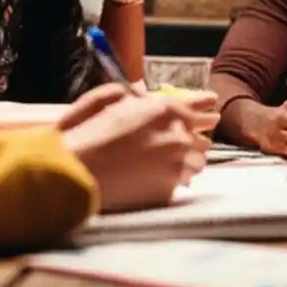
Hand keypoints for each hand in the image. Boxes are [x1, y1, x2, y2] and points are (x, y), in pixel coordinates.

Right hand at [59, 84, 211, 211]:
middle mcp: (178, 136)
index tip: (211, 106)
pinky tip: (158, 177)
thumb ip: (136, 97)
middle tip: (190, 137)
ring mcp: (176, 165)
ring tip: (172, 161)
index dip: (205, 106)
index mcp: (165, 110)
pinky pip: (181, 181)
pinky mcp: (169, 189)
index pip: (200, 105)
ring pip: (197, 161)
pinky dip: (173, 178)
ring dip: (187, 159)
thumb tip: (143, 97)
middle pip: (203, 137)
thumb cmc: (86, 134)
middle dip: (196, 136)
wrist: (75, 174)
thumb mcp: (109, 101)